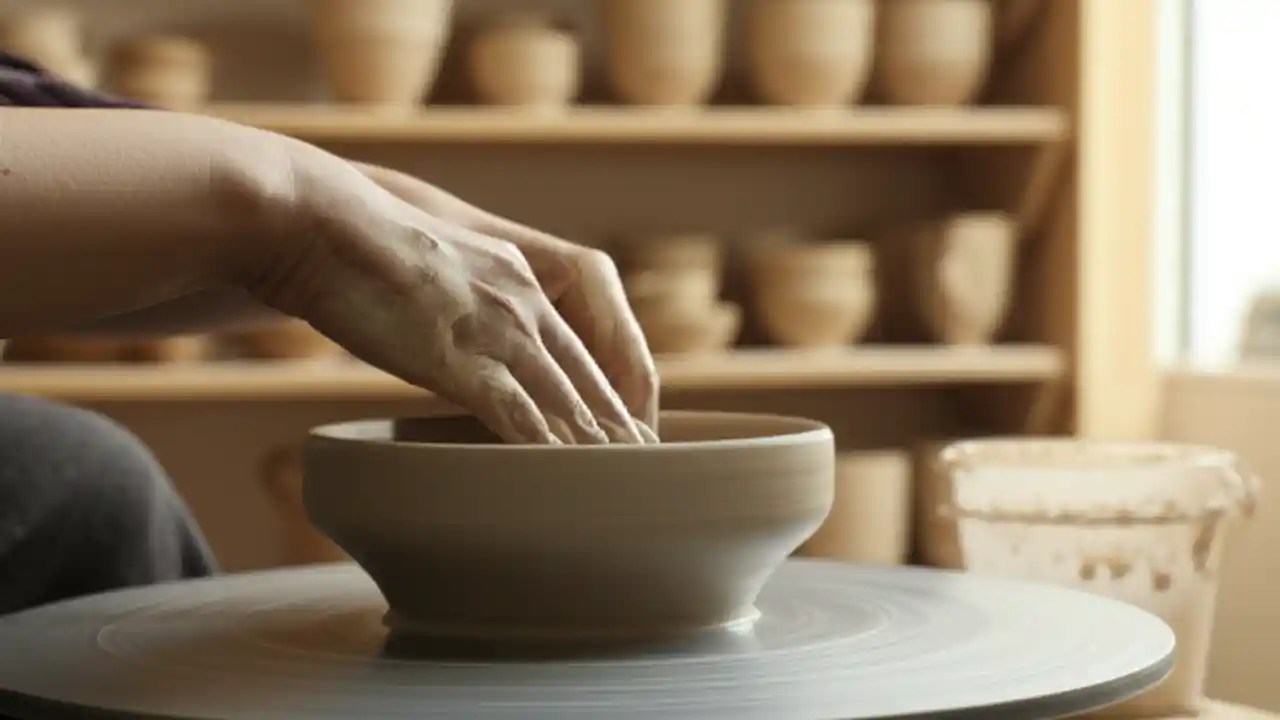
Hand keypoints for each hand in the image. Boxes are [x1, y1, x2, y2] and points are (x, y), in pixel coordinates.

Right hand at [248, 149, 652, 444]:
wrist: (320, 222)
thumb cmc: (364, 252)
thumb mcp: (441, 272)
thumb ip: (471, 306)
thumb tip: (470, 351)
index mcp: (523, 278)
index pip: (593, 347)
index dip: (620, 397)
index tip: (637, 436)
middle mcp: (523, 302)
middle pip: (591, 380)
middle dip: (623, 432)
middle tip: (653, 473)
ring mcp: (495, 329)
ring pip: (565, 400)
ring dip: (595, 450)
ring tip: (624, 487)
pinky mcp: (459, 357)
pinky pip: (515, 413)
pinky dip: (543, 451)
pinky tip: (561, 479)